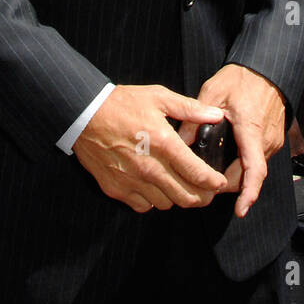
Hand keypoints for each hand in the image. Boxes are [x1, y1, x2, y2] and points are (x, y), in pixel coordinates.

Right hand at [73, 84, 227, 213]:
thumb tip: (216, 116)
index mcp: (163, 143)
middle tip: (207, 192)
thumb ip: (190, 109)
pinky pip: (143, 206)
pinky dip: (153, 200)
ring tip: (178, 185)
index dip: (214, 183)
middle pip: (186, 196)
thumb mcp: (158, 97)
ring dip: (176, 197)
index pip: (197, 174)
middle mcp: (149, 167)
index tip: (219, 183)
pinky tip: (154, 186)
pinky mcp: (116, 189)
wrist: (83, 114)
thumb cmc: (122, 103)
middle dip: (202, 197)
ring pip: (166, 204)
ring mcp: (131, 181)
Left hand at [178, 64, 284, 218]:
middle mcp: (266, 140)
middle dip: (228, 185)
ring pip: (253, 169)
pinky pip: (257, 159)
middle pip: (248, 175)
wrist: (266, 68)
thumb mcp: (213, 92)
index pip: (254, 170)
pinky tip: (225, 162)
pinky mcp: (272, 139)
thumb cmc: (242, 77)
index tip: (240, 210)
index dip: (248, 193)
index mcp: (252, 129)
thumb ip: (195, 117)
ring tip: (211, 175)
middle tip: (204, 186)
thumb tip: (179, 141)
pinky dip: (242, 166)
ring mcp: (272, 140)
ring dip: (235, 175)